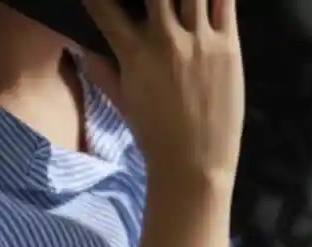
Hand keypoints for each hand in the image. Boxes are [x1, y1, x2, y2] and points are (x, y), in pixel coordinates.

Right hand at [81, 0, 244, 189]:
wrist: (195, 165)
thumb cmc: (157, 136)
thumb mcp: (123, 100)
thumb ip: (102, 71)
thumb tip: (83, 53)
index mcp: (133, 51)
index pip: (104, 4)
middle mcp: (164, 39)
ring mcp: (198, 42)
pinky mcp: (228, 48)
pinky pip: (225, 4)